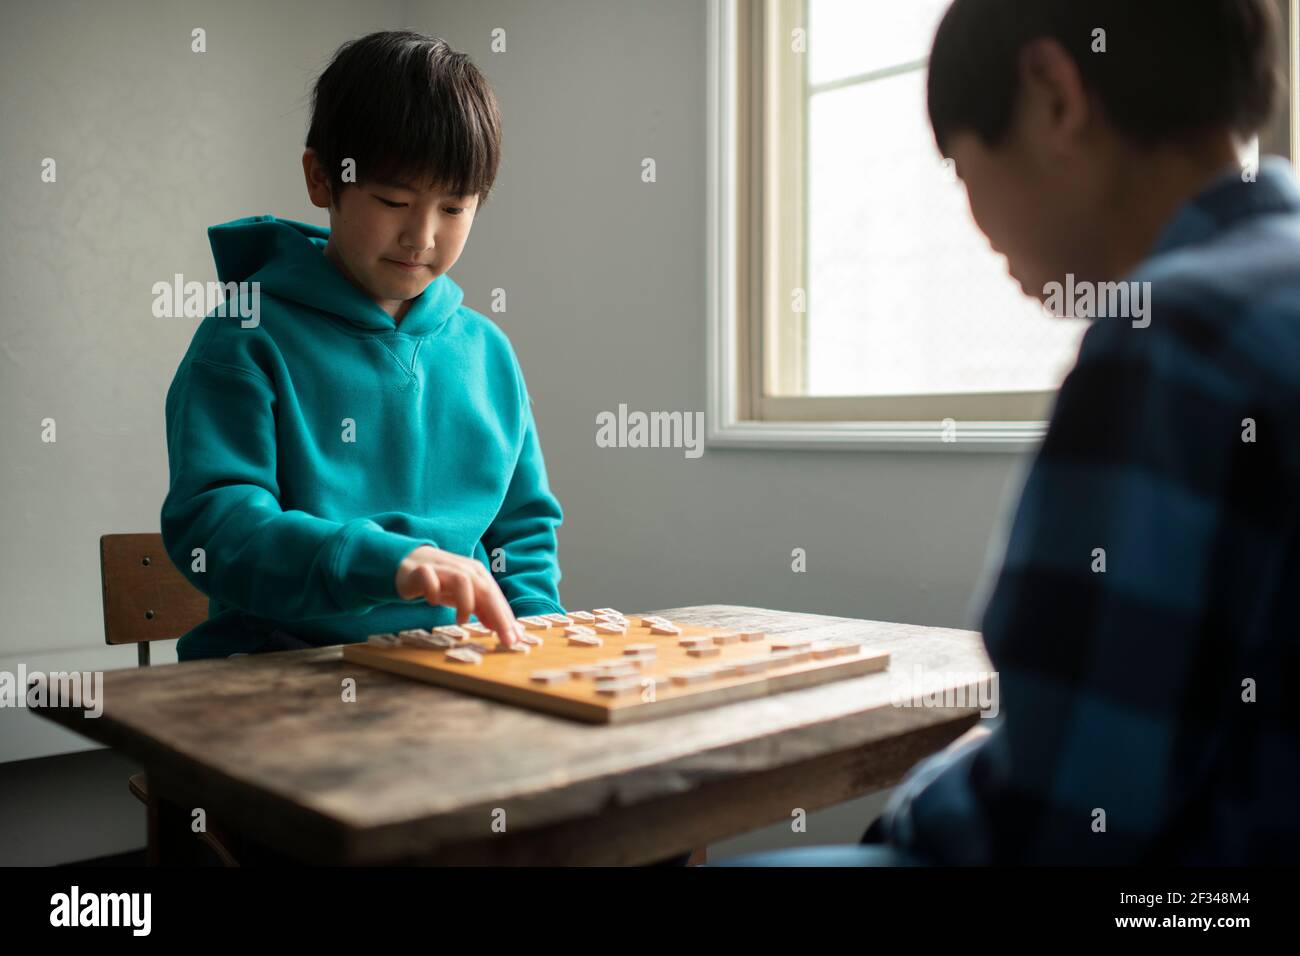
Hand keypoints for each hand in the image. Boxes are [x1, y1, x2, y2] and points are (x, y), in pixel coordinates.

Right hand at [395, 546, 521, 644]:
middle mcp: (464, 569)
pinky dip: (433, 591)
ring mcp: (443, 568)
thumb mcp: (466, 597)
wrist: (412, 562)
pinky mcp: (422, 570)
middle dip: (497, 615)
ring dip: (465, 603)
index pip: (496, 597)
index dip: (506, 618)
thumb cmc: (443, 582)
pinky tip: (433, 602)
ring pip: (462, 581)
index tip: (514, 640)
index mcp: (477, 574)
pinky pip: (429, 579)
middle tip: (503, 638)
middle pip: (485, 590)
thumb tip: (500, 628)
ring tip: (461, 621)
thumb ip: (483, 610)